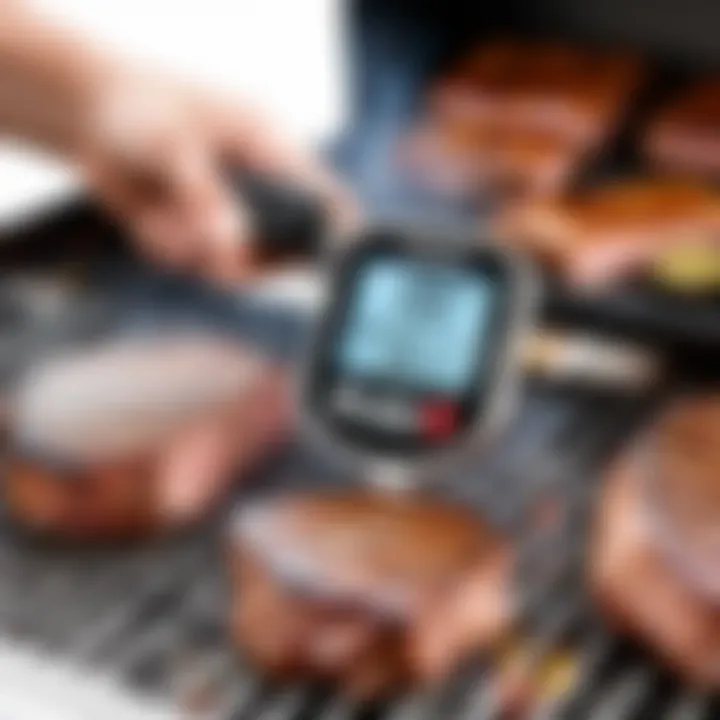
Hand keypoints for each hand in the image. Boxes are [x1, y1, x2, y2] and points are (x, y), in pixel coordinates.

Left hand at [78, 74, 355, 283]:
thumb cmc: (142, 108)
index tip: (318, 265)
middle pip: (280, 249)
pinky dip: (166, 248)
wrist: (90, 110)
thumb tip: (232, 247)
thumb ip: (204, 195)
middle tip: (212, 260)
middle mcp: (258, 189)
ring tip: (158, 218)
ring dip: (192, 251)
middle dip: (242, 260)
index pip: (321, 199)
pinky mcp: (195, 232)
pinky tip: (145, 217)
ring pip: (230, 263)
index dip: (330, 235)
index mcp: (273, 150)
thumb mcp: (173, 144)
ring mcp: (227, 214)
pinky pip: (191, 262)